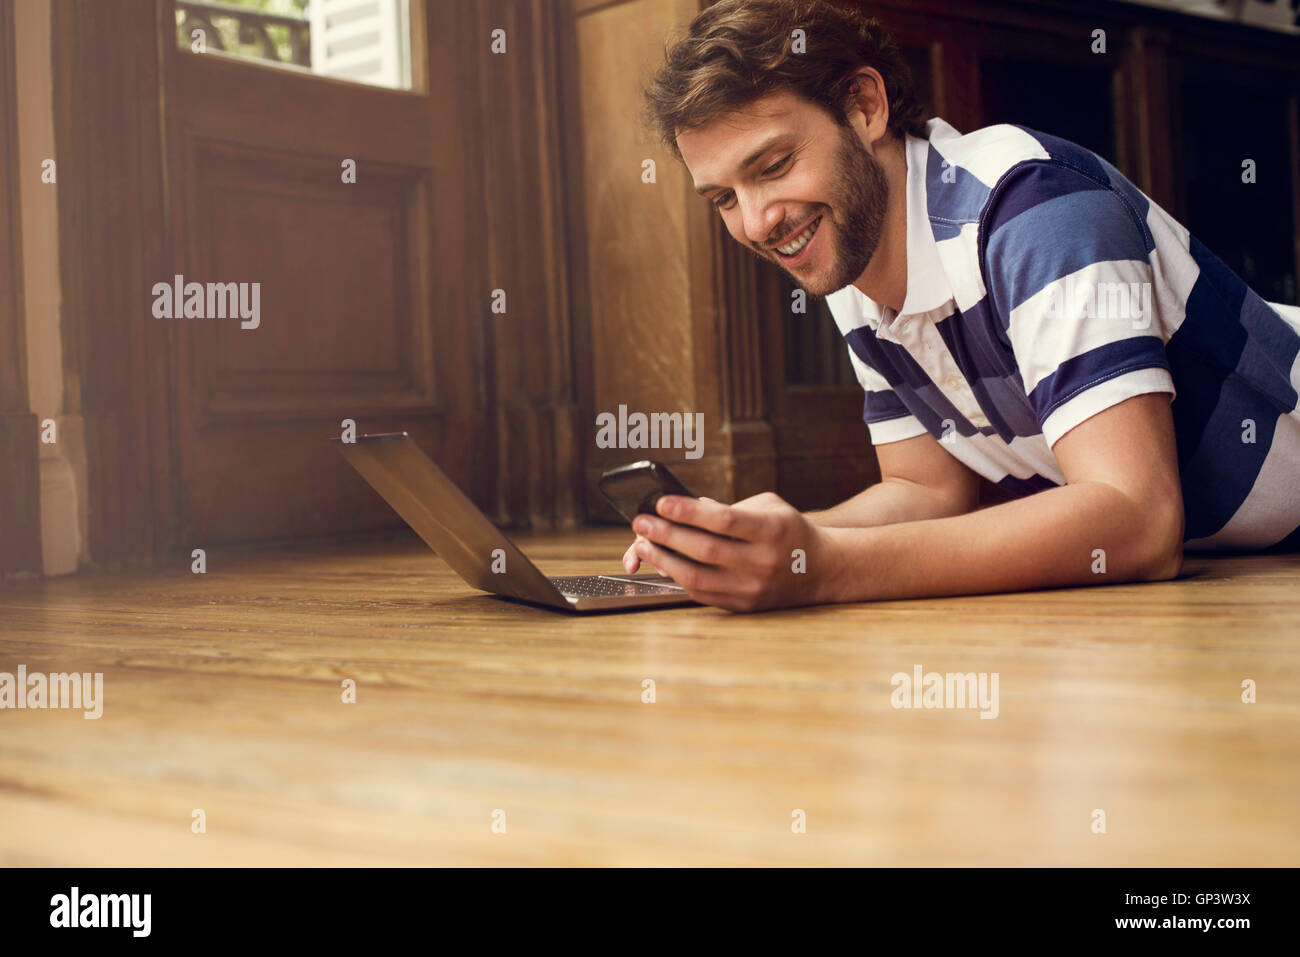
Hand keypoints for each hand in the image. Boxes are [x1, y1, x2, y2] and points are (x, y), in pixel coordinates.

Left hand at [628, 491, 840, 611]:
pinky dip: (677, 578)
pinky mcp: (743, 605)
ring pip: (697, 577)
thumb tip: (684, 509)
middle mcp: (763, 562)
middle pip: (705, 549)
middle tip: (641, 522)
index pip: (723, 520)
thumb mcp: (768, 506)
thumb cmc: (788, 530)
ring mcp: (752, 588)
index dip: (689, 512)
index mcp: (771, 530)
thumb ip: (728, 506)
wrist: (821, 569)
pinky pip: (701, 593)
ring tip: (642, 544)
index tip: (661, 502)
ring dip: (663, 560)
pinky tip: (663, 563)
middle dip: (666, 534)